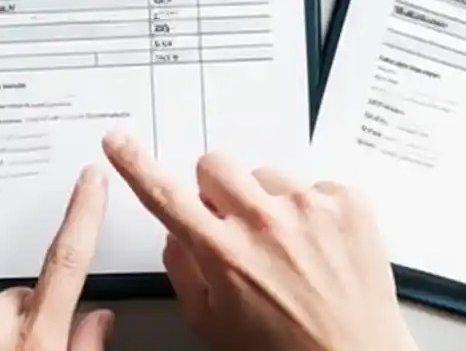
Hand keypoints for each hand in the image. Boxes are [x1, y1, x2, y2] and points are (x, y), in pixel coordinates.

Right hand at [102, 133, 417, 350]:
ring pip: (266, 175)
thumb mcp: (211, 324)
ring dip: (268, 202)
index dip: (135, 164)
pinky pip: (314, 186)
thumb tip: (176, 233)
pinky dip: (313, 212)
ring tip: (288, 248)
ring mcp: (308, 208)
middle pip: (215, 165)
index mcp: (222, 253)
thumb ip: (182, 270)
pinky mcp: (347, 204)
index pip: (164, 194)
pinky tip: (319, 247)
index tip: (119, 142)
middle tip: (232, 223)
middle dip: (215, 189)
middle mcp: (262, 222)